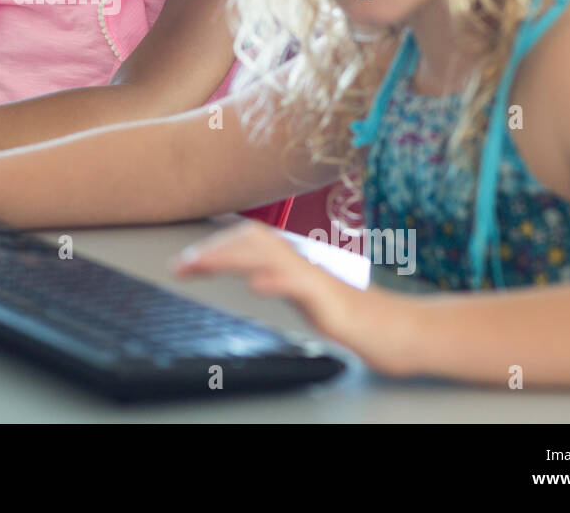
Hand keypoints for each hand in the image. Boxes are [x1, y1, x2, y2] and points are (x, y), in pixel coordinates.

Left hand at [174, 221, 413, 376]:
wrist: (388, 328)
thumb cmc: (342, 310)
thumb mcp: (297, 291)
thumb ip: (273, 277)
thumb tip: (244, 269)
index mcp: (289, 259)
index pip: (246, 241)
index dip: (213, 247)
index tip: (184, 261)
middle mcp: (299, 262)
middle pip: (251, 242)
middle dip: (213, 250)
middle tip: (181, 264)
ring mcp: (314, 278)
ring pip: (270, 257)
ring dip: (233, 258)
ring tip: (203, 264)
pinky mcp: (330, 300)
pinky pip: (301, 286)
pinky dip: (277, 282)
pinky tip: (258, 285)